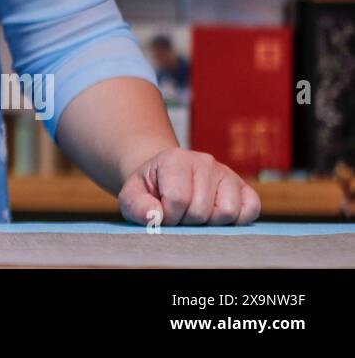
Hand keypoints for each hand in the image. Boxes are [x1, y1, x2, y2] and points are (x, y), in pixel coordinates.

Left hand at [118, 147, 260, 226]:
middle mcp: (205, 161)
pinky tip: (215, 216)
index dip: (168, 216)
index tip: (162, 213)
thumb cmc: (149, 190)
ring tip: (195, 214)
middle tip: (178, 214)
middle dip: (187, 221)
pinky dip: (236, 220)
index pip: (178, 200)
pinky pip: (250, 210)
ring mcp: (226, 173)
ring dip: (209, 223)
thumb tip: (155, 217)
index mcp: (175, 159)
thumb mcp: (131, 195)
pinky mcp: (244, 187)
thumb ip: (136, 206)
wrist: (165, 178)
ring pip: (227, 213)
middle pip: (202, 210)